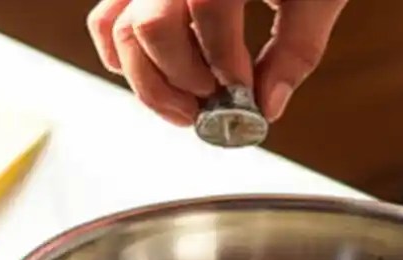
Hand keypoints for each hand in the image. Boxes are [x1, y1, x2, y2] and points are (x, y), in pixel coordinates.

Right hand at [86, 0, 347, 125]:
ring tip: (187, 106)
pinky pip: (106, 18)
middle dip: (181, 78)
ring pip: (122, 29)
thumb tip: (267, 107)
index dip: (225, 61)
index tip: (246, 94)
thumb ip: (296, 50)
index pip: (210, 10)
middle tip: (212, 104)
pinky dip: (120, 56)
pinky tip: (154, 79)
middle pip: (153, 24)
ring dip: (150, 81)